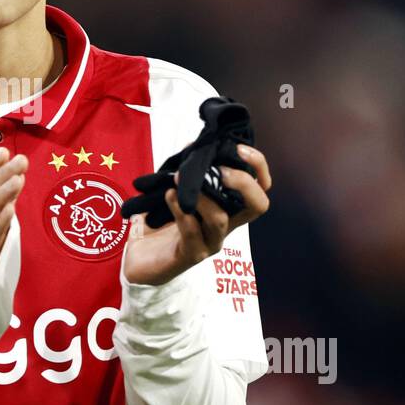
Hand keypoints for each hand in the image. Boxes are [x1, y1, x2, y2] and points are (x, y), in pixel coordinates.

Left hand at [122, 144, 271, 286]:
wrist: (144, 260)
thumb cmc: (163, 224)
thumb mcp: (178, 192)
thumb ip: (188, 171)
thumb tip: (192, 145)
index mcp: (229, 208)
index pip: (261, 188)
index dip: (258, 167)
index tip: (239, 148)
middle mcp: (226, 226)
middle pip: (258, 206)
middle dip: (244, 183)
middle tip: (219, 170)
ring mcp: (211, 242)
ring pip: (220, 219)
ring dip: (201, 195)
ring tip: (178, 180)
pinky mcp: (191, 255)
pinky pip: (192, 233)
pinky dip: (181, 211)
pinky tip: (169, 196)